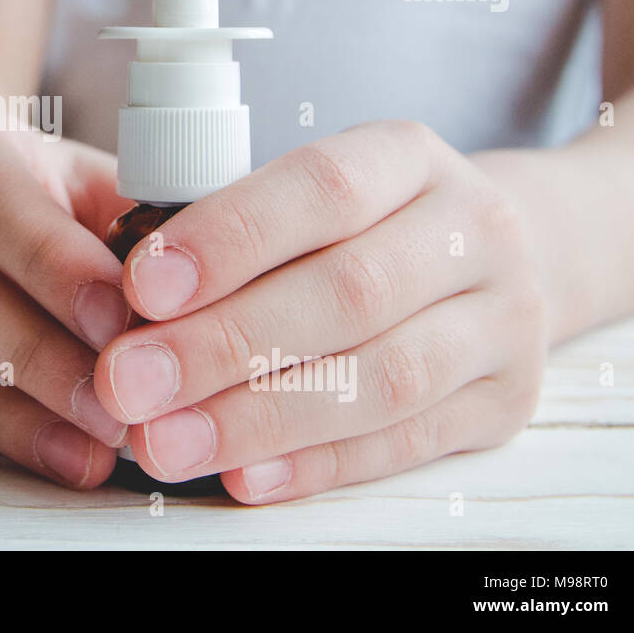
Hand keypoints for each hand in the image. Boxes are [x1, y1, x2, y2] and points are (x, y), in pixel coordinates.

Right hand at [0, 114, 133, 488]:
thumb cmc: (55, 195)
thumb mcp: (103, 181)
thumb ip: (144, 224)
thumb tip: (204, 294)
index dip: (50, 263)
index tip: (121, 318)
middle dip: (34, 351)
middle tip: (117, 401)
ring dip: (9, 406)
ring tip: (95, 441)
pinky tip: (59, 452)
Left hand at [93, 120, 549, 501]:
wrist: (501, 257)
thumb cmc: (362, 225)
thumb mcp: (312, 196)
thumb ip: (234, 231)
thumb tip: (128, 305)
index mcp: (407, 156)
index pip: (320, 187)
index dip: (228, 238)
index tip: (139, 288)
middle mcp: (470, 228)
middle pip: (348, 291)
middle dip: (223, 344)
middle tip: (127, 383)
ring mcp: (502, 320)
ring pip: (383, 378)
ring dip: (259, 417)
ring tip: (165, 442)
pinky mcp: (506, 403)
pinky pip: (407, 444)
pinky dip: (316, 465)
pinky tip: (243, 476)